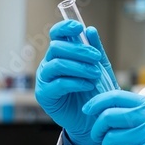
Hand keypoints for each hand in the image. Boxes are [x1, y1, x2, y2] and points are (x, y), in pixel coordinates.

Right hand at [35, 20, 116, 144]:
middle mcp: (49, 63)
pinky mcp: (45, 95)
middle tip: (96, 58)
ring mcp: (45, 79)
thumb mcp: (100, 67)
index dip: (64, 28)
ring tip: (95, 74)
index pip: (56, 35)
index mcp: (60, 54)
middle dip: (79, 51)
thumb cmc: (95, 91)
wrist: (92, 118)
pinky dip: (76, 82)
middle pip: (57, 47)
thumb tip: (90, 30)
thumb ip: (95, 49)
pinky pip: (58, 83)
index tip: (78, 27)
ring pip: (58, 64)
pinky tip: (88, 85)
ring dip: (79, 67)